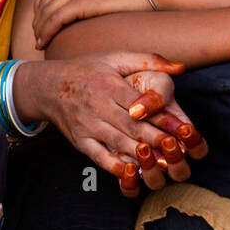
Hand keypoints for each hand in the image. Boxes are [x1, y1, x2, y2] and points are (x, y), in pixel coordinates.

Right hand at [24, 52, 204, 191]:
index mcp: (108, 85)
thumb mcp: (115, 58)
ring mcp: (87, 125)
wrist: (47, 86)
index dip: (161, 116)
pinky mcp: (80, 140)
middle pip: (131, 125)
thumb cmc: (86, 71)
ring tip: (163, 163)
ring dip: (141, 154)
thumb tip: (180, 67)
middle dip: (156, 139)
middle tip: (179, 149)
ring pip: (118, 142)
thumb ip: (149, 60)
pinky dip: (114, 166)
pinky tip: (131, 172)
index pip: (139, 103)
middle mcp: (97, 106)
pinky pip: (98, 156)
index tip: (182, 127)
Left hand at [33, 0, 145, 47]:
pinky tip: (44, 43)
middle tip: (37, 35)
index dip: (40, 5)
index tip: (39, 20)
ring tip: (40, 43)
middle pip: (44, 0)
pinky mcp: (82, 2)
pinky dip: (46, 33)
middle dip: (37, 20)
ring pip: (47, 12)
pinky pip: (55, 19)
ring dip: (40, 30)